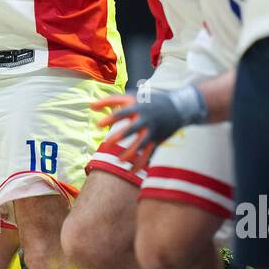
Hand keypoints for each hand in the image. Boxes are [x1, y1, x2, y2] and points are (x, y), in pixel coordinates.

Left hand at [91, 82, 207, 169]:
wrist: (178, 107)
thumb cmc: (149, 101)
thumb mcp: (132, 96)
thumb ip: (111, 101)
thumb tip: (91, 107)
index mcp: (137, 108)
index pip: (121, 113)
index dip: (110, 118)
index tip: (99, 124)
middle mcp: (145, 120)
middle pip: (131, 130)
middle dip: (119, 137)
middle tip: (107, 144)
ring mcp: (152, 131)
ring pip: (141, 145)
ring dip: (130, 154)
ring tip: (120, 160)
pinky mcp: (157, 140)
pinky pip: (148, 154)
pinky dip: (141, 163)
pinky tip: (132, 171)